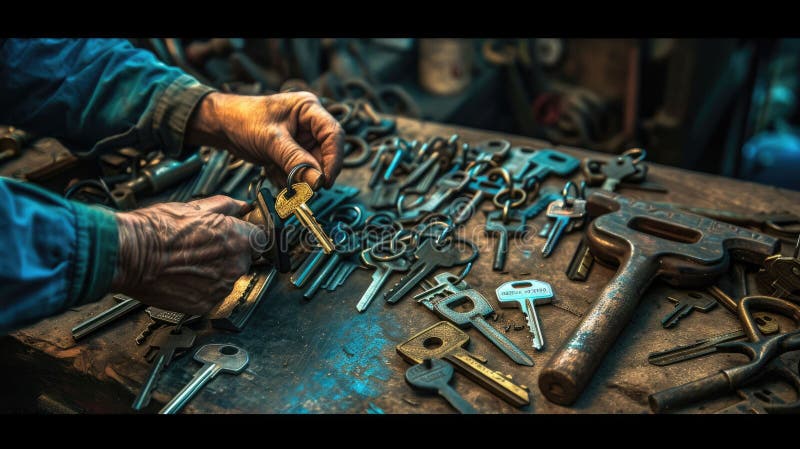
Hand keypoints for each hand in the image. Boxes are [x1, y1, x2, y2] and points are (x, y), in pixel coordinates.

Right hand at [111, 196, 264, 314]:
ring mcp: (221, 288)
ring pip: (227, 279)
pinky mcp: (205, 305)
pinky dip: (202, 289)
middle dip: (229, 254)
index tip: (242, 236)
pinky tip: (185, 277)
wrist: (129, 254)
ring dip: (215, 272)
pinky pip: (212, 296)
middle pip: (244, 260)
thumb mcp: (195, 208)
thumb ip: (226, 206)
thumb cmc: (157, 230)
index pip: (262, 239)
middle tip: (203, 248)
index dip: (249, 237)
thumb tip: (242, 205)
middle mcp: (235, 266)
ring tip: (189, 262)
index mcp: (238, 239)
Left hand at [186, 91, 344, 188]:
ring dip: (296, 177)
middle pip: (325, 154)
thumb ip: (295, 161)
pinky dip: (287, 177)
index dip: (334, 159)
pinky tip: (270, 169)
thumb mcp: (271, 140)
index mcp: (309, 109)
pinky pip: (300, 172)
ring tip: (274, 170)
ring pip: (313, 167)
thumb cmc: (243, 120)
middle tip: (299, 186)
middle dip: (311, 172)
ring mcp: (303, 139)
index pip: (334, 134)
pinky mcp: (294, 153)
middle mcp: (310, 123)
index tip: (325, 181)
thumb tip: (318, 182)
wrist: (222, 126)